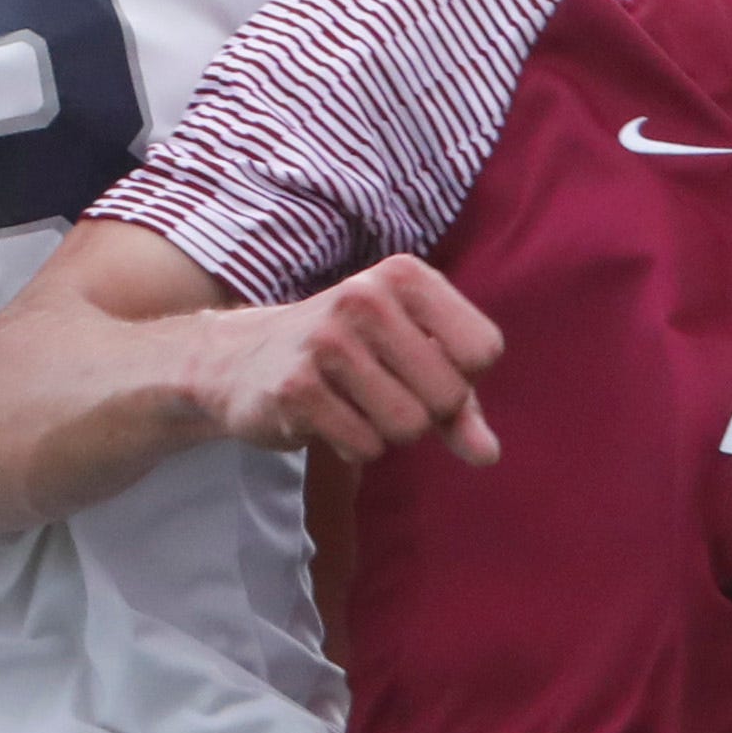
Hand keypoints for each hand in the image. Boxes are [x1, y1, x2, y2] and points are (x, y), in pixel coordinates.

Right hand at [191, 254, 504, 467]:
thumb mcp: (411, 359)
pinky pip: (366, 446)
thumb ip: (461, 406)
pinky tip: (327, 417)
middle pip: (449, 394)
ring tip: (354, 402)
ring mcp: (328, 341)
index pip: (484, 350)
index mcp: (405, 276)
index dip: (460, 376)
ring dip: (388, 431)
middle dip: (426, 411)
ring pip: (409, 425)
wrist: (243, 358)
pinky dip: (354, 446)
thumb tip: (488, 456)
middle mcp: (367, 298)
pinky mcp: (297, 388)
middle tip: (383, 390)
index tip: (421, 365)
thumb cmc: (349, 355)